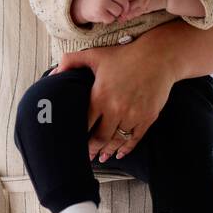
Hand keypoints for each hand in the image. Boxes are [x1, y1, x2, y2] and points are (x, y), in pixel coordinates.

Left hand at [53, 35, 176, 161]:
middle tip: (84, 157)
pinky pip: (135, 139)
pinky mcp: (148, 117)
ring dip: (108, 152)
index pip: (85, 124)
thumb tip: (54, 73)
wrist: (158, 57)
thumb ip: (71, 61)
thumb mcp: (95, 55)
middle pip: (100, 138)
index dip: (77, 136)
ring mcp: (133, 115)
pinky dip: (126, 149)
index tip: (71, 143)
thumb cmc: (125, 56)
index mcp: (100, 96)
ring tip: (101, 158)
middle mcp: (116, 109)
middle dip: (91, 150)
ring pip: (117, 141)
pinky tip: (120, 153)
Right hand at [74, 0, 134, 24]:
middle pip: (124, 1)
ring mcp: (101, 1)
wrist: (79, 5)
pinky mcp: (99, 11)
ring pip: (119, 11)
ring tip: (106, 10)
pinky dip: (108, 20)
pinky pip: (111, 18)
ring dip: (114, 14)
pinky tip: (101, 15)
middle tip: (116, 9)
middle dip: (123, 8)